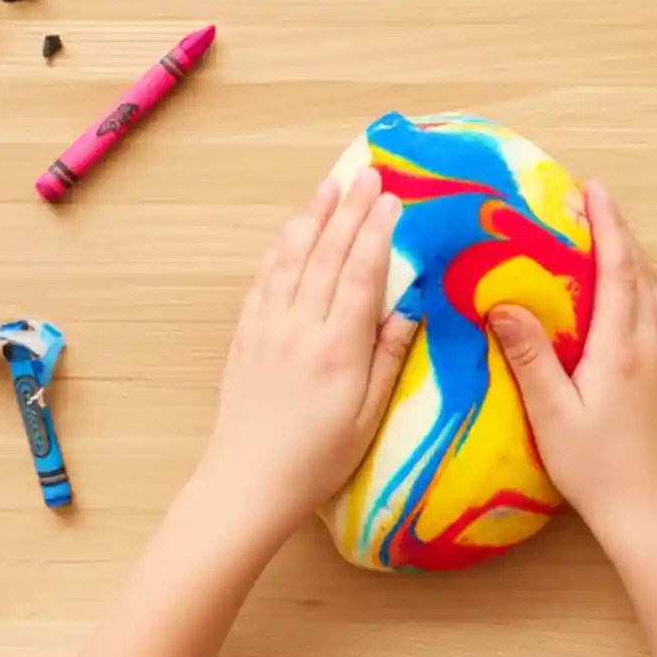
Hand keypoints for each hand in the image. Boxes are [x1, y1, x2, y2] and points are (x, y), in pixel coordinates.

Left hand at [201, 168, 418, 521]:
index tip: (392, 199)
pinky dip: (280, 248)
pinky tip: (292, 230)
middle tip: (368, 175)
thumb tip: (410, 307)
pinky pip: (263, 278)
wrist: (249, 481)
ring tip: (330, 186)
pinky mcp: (245, 334)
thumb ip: (389, 357)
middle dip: (350, 210)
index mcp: (338, 349)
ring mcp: (267, 327)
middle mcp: (299, 327)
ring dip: (312, 217)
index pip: (360, 274)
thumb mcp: (368, 416)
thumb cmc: (319, 458)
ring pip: (291, 257)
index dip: (378, 232)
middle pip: (327, 254)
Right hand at [488, 181, 656, 532]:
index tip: (593, 189)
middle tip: (593, 204)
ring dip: (635, 261)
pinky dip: (647, 290)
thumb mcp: (551, 414)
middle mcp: (653, 345)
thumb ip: (530, 357)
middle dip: (619, 233)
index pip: (618, 270)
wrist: (647, 510)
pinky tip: (632, 296)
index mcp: (621, 349)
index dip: (607, 225)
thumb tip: (504, 304)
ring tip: (608, 241)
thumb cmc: (593, 467)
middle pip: (642, 273)